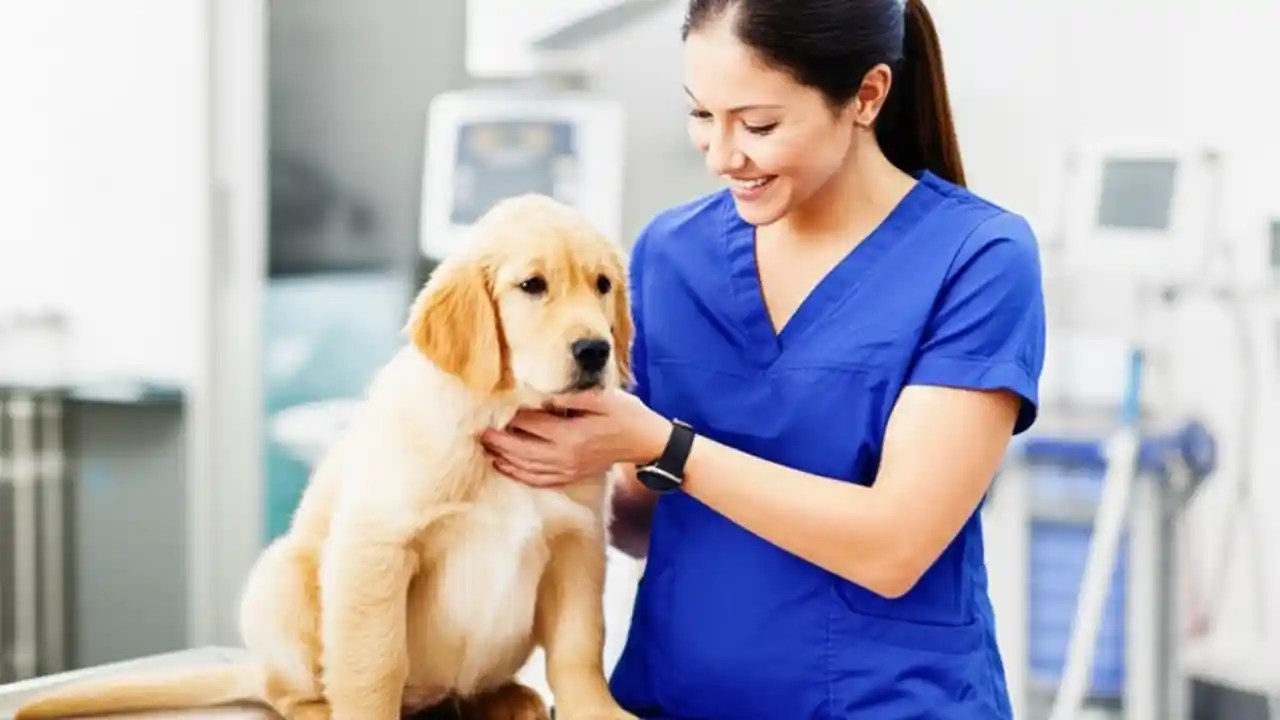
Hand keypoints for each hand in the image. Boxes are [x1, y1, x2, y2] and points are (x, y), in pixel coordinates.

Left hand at [480, 388, 669, 487]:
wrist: (646, 442)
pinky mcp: (571, 476)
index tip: (493, 409)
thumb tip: (542, 393)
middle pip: (521, 450)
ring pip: (526, 468)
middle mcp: (565, 456)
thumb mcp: (602, 398)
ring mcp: (567, 469)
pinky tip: (506, 467)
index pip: (531, 426)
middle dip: (498, 441)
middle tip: (479, 431)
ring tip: (487, 447)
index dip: (510, 418)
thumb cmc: (627, 415)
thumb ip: (570, 397)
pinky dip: (518, 474)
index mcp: (571, 435)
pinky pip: (538, 480)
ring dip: (504, 458)